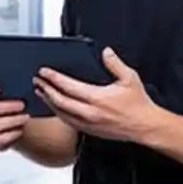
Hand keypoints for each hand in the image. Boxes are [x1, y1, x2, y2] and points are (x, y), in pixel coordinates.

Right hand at [0, 84, 30, 151]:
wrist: (14, 126)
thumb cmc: (11, 106)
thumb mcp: (10, 95)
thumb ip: (11, 89)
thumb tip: (21, 83)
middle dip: (5, 107)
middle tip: (22, 104)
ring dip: (11, 121)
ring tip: (25, 117)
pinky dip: (10, 135)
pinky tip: (20, 130)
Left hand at [33, 47, 162, 143]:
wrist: (145, 126)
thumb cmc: (139, 103)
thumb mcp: (130, 78)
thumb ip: (115, 64)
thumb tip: (105, 52)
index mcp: (98, 98)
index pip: (69, 86)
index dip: (54, 78)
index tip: (44, 71)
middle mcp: (90, 112)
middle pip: (60, 101)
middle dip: (46, 89)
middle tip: (37, 80)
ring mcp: (89, 124)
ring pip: (61, 113)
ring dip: (49, 102)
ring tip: (41, 92)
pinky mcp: (90, 131)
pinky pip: (68, 122)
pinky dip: (58, 113)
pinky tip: (54, 107)